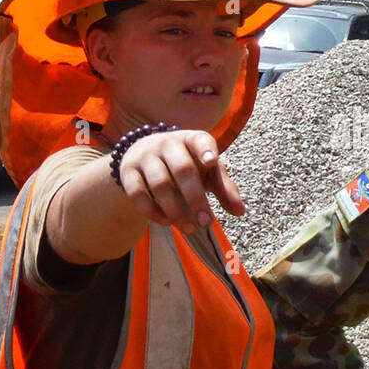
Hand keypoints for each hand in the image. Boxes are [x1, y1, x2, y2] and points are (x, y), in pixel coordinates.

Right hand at [117, 129, 245, 231]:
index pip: (200, 140)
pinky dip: (153, 212)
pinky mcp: (128, 172)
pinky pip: (138, 194)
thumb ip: (224, 188)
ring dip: (176, 210)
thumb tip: (240, 211)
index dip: (206, 150)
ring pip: (160, 184)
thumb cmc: (187, 165)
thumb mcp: (207, 172)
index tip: (211, 161)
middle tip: (207, 222)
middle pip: (182, 169)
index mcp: (192, 139)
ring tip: (190, 228)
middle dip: (196, 198)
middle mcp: (167, 143)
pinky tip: (168, 223)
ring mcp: (145, 156)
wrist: (144, 156)